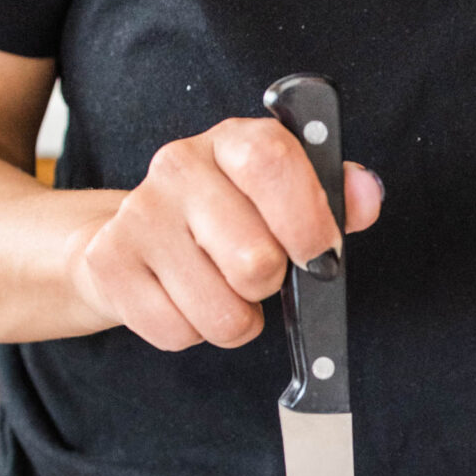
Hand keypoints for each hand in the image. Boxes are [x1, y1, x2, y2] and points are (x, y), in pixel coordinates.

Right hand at [65, 118, 381, 349]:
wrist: (129, 240)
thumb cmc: (224, 222)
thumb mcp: (282, 200)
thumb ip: (332, 199)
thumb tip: (367, 195)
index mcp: (231, 143)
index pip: (271, 162)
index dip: (306, 220)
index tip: (320, 255)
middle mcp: (179, 166)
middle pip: (255, 262)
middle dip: (267, 287)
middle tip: (254, 274)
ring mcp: (140, 216)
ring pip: (222, 313)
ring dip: (233, 319)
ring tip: (219, 290)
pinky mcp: (109, 265)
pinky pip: (179, 333)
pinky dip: (192, 332)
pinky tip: (183, 300)